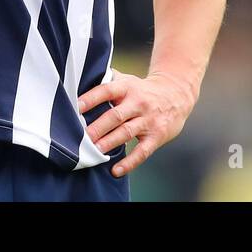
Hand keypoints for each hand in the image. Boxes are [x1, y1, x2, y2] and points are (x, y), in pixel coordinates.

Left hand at [78, 69, 196, 176]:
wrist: (176, 95)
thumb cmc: (142, 90)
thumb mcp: (127, 80)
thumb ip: (107, 82)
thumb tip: (79, 83)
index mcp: (127, 87)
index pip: (107, 91)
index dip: (91, 99)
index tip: (76, 108)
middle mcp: (138, 103)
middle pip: (115, 115)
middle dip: (98, 127)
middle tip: (82, 138)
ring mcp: (148, 120)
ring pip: (126, 133)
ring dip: (109, 143)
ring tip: (94, 152)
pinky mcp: (156, 136)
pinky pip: (142, 151)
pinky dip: (129, 162)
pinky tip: (115, 170)